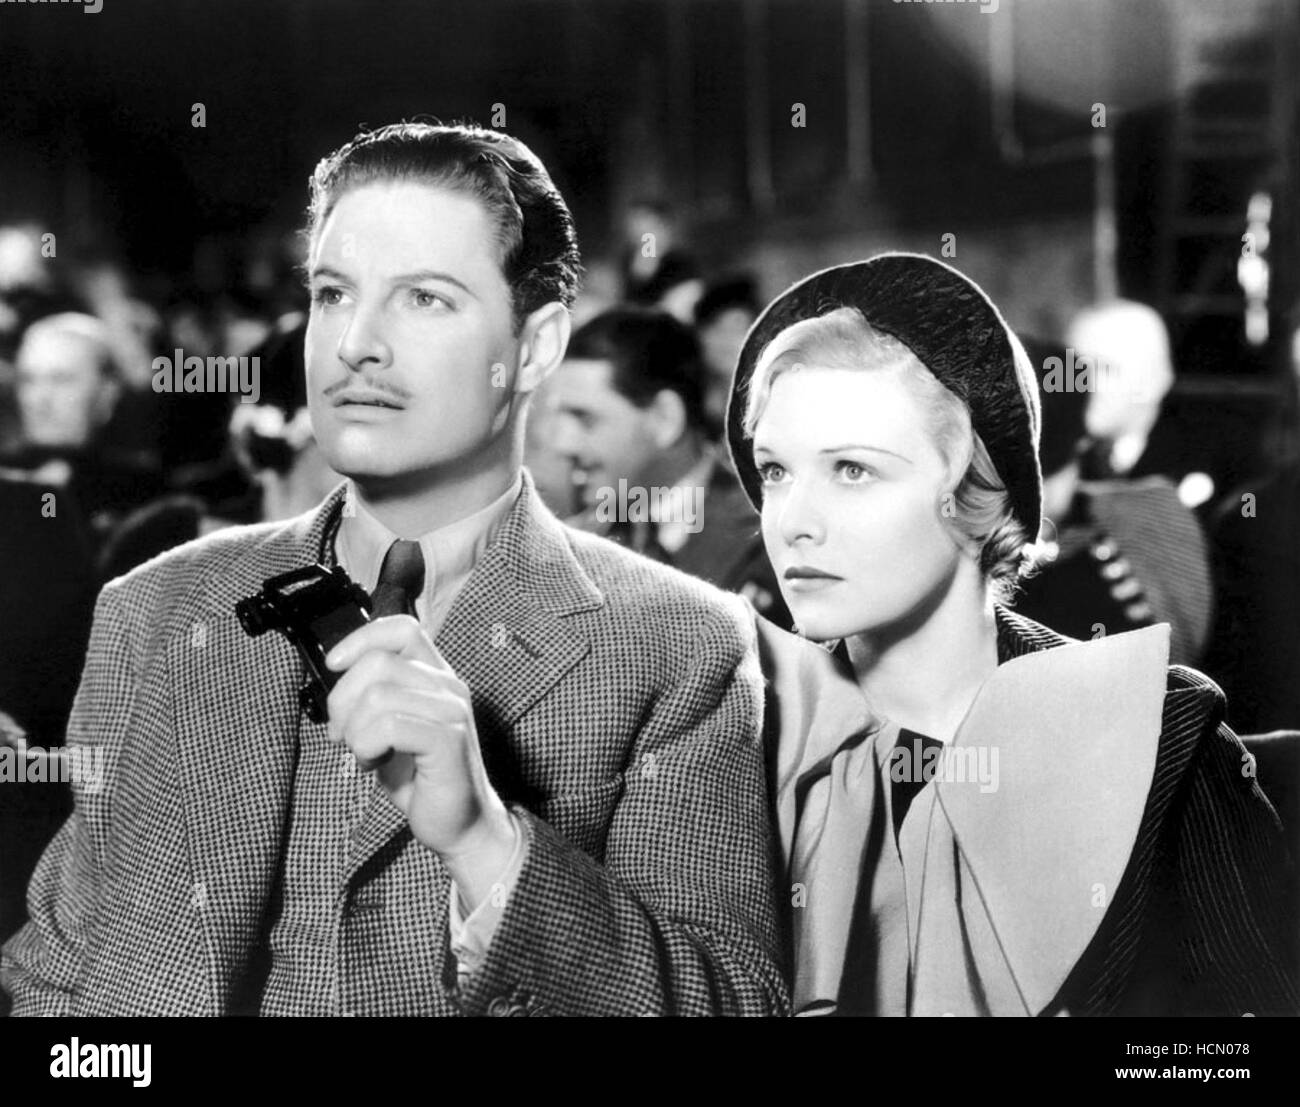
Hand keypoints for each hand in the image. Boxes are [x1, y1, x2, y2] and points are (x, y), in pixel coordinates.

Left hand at [325, 616, 514, 903]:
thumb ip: (374, 695)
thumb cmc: (421, 777)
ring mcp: (452, 711)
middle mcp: (448, 686)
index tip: (334, 666)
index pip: (402, 628)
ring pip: (378, 694)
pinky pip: (389, 725)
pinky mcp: (449, 740)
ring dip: (355, 730)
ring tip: (364, 753)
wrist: (459, 824)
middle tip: (341, 734)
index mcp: (435, 676)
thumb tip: (338, 673)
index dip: (361, 639)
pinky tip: (374, 763)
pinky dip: (367, 746)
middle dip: (342, 700)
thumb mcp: (389, 728)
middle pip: (378, 662)